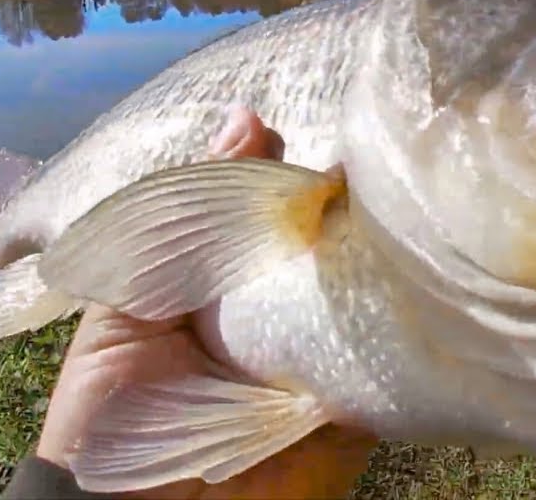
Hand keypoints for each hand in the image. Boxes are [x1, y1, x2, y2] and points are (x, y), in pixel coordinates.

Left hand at [35, 106, 377, 498]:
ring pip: (366, 290)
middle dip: (349, 206)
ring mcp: (325, 356)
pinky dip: (410, 314)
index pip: (271, 216)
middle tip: (374, 161)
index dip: (292, 176)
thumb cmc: (109, 417)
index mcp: (226, 288)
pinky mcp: (360, 400)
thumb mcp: (127, 305)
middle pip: (327, 248)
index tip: (313, 133)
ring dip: (385, 251)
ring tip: (407, 200)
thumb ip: (171, 221)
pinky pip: (392, 350)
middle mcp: (282, 316)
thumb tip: (247, 119)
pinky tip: (426, 265)